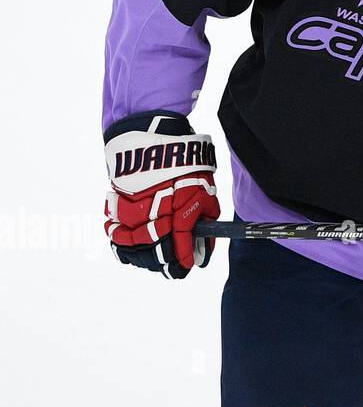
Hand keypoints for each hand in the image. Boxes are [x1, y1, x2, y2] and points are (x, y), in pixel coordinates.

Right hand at [103, 112, 220, 278]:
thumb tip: (203, 243)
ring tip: (153, 256)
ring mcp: (130, 212)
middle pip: (154, 254)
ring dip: (143, 255)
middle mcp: (153, 216)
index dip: (184, 261)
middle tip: (172, 265)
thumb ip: (205, 219)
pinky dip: (122, 241)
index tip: (188, 266)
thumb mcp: (206, 191)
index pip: (180, 250)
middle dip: (165, 263)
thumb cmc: (185, 165)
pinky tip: (132, 243)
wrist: (152, 140)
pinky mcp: (114, 205)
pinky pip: (113, 232)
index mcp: (179, 213)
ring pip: (131, 247)